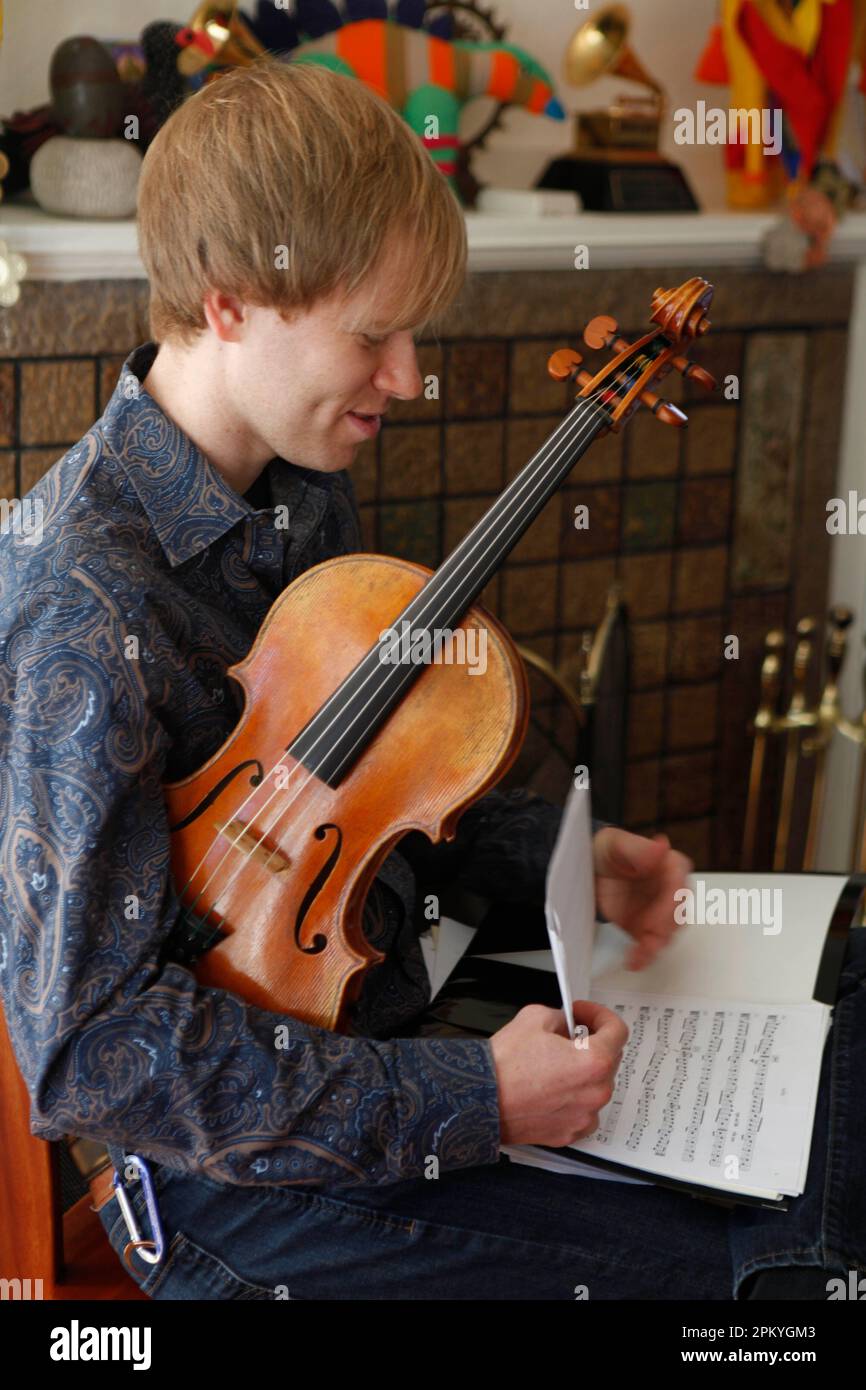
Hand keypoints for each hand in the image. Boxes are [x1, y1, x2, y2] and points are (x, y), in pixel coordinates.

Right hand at [490, 999, 627, 1146]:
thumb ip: (561, 1017)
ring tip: (554, 1064)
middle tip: (566, 1035)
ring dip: (582, 1072)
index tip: (584, 1014)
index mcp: (594, 1061)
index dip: (600, 1015)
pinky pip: (582, 1110)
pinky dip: (573, 1098)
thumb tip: (566, 1023)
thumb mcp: (535, 1017)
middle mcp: (596, 1092)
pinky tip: (551, 1088)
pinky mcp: (570, 1133)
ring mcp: (584, 1116)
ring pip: (595, 1086)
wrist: (479, 1099)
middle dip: (590, 1043)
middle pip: (608, 1059)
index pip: (617, 1031)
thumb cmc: (504, 1064)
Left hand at [592, 827, 691, 971]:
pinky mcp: (646, 929)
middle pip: (678, 912)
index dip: (673, 897)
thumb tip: (662, 844)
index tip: (663, 906)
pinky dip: (645, 956)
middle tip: (646, 930)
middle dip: (664, 925)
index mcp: (668, 866)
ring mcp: (659, 912)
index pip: (680, 881)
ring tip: (638, 953)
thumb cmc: (607, 852)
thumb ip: (639, 848)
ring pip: (668, 933)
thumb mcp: (616, 843)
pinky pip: (651, 946)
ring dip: (654, 945)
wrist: (590, 872)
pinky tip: (634, 961)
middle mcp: (669, 891)